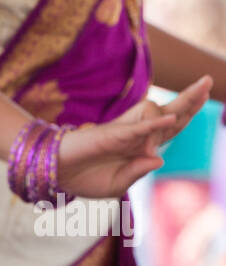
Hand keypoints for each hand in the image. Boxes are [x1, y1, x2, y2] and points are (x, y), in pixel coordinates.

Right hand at [57, 76, 213, 199]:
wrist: (56, 173)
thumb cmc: (84, 178)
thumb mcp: (116, 184)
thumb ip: (137, 172)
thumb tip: (159, 158)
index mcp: (139, 147)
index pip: (170, 128)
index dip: (187, 113)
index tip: (205, 94)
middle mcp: (136, 135)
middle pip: (169, 114)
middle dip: (190, 99)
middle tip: (209, 80)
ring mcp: (125, 132)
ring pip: (156, 114)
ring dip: (176, 114)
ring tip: (191, 100)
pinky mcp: (112, 135)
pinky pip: (137, 129)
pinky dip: (153, 126)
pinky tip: (169, 120)